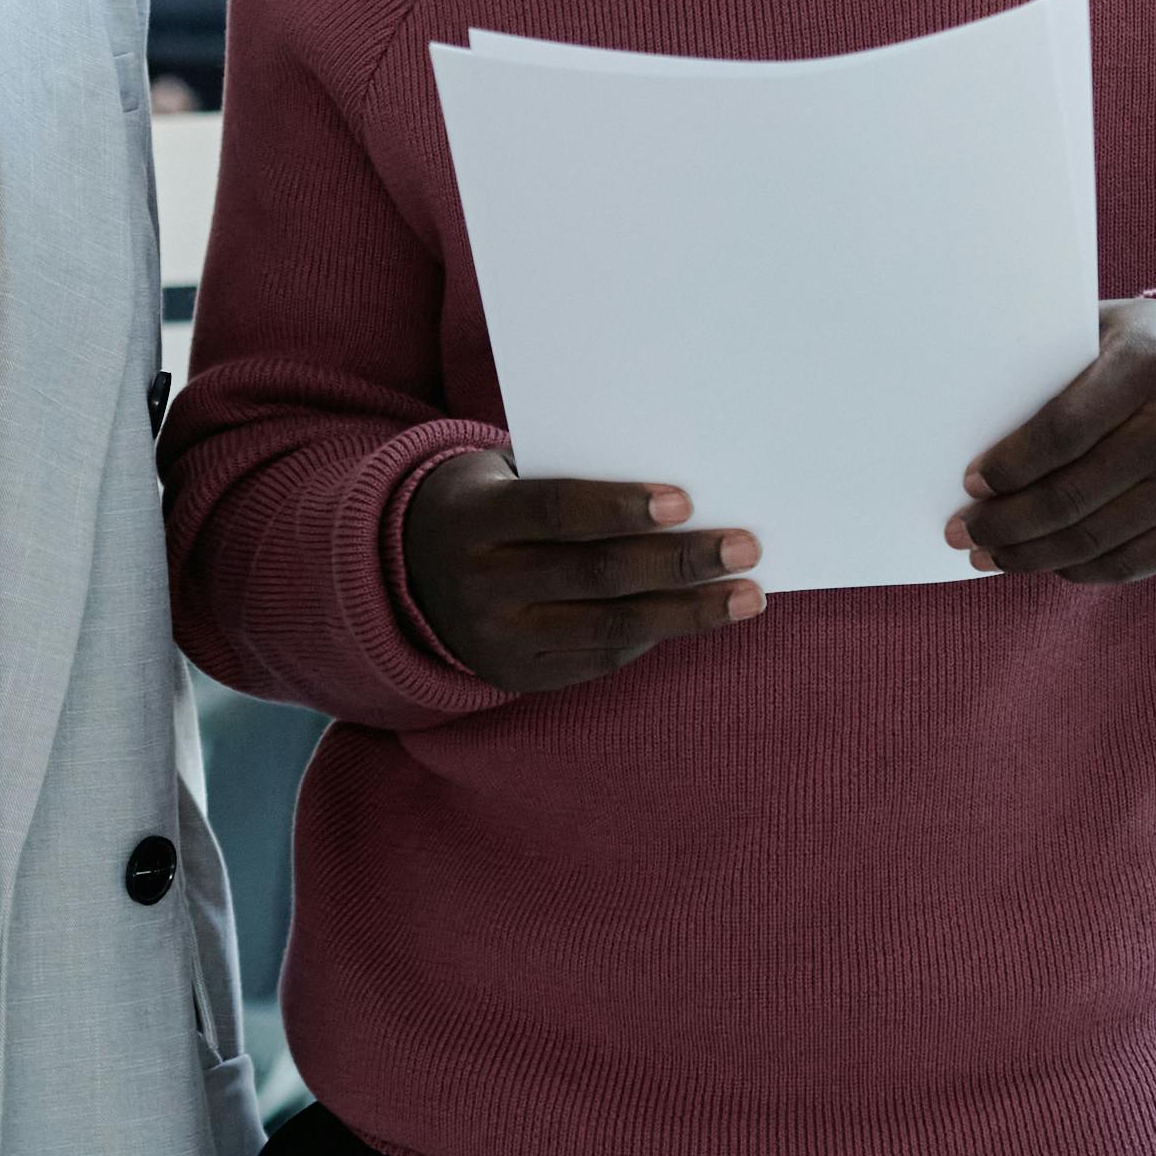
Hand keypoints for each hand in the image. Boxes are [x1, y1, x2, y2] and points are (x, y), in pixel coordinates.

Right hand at [401, 453, 763, 689]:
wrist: (408, 573)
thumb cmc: (491, 504)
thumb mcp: (505, 478)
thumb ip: (572, 480)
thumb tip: (679, 495)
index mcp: (475, 521)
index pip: (555, 512)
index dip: (620, 507)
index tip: (686, 501)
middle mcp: (482, 586)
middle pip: (595, 575)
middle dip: (679, 561)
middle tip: (745, 545)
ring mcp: (500, 641)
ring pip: (610, 628)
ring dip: (688, 612)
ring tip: (747, 595)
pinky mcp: (521, 677)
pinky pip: (601, 658)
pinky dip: (655, 634)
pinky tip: (696, 614)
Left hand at [951, 300, 1155, 585]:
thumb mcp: (1115, 330)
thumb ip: (1056, 361)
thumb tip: (972, 412)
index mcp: (1148, 365)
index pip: (1061, 431)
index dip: (1009, 466)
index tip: (971, 483)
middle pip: (1071, 495)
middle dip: (1004, 523)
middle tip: (962, 532)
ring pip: (1094, 539)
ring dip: (1029, 555)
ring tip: (990, 554)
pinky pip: (1131, 563)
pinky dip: (1078, 569)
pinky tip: (1046, 561)